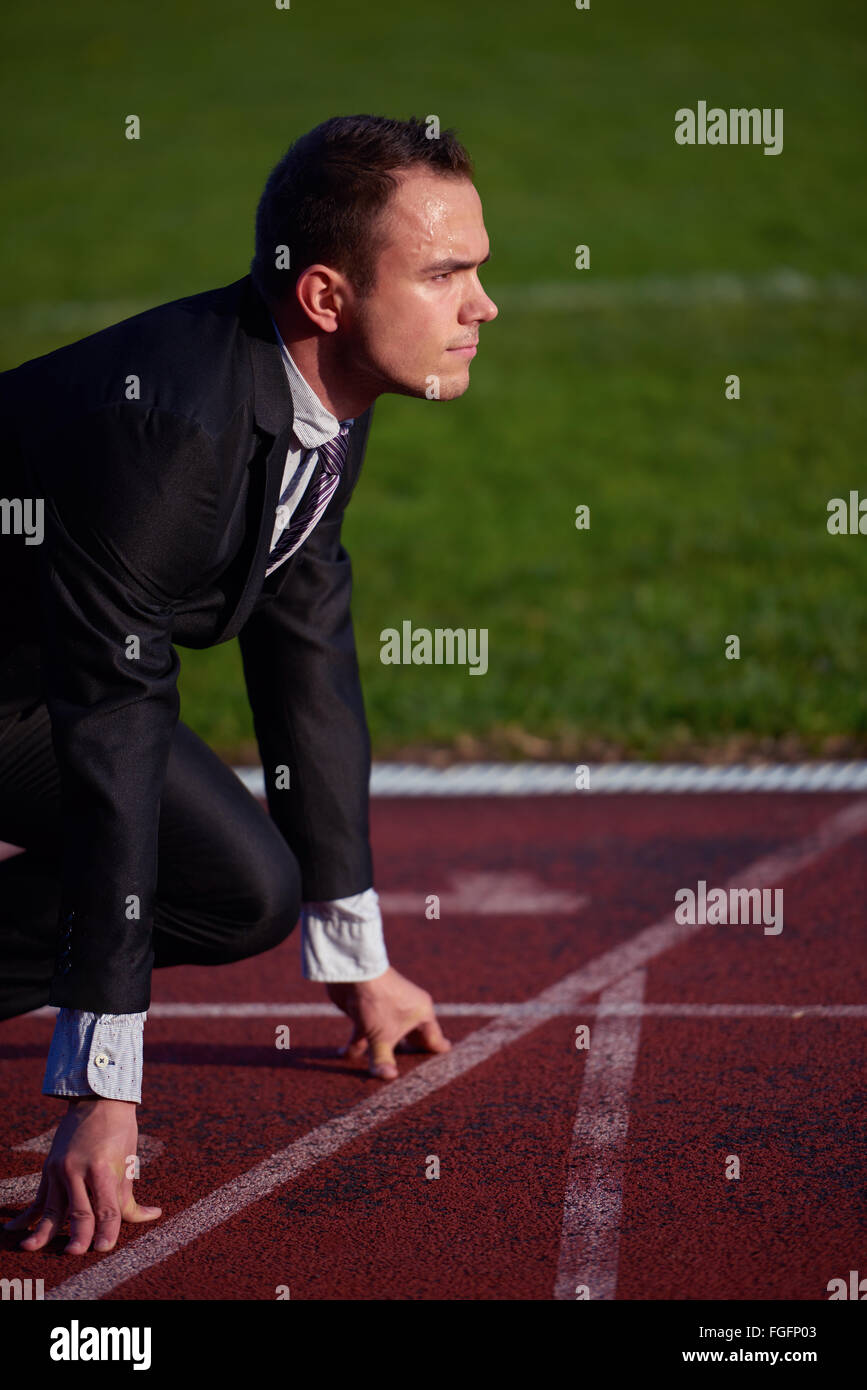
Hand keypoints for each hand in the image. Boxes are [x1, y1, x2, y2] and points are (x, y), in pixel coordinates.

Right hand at [3, 1097, 160, 1253]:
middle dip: (77, 1235)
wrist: (98, 1100)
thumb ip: (129, 1196)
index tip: (104, 1247)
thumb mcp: (129, 1161)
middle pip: (78, 1209)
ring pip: (51, 1207)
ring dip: (43, 1231)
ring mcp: (60, 1169)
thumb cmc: (120, 1131)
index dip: (107, 1229)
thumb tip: (150, 1216)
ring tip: (32, 1248)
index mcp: (103, 1167)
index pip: (106, 1206)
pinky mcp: (49, 1170)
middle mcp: (78, 1169)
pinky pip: (38, 1197)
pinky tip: (14, 1229)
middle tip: (76, 1253)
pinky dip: (25, 1215)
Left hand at [327, 966, 451, 1079]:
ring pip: (385, 1038)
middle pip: (410, 1038)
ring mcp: (386, 1010)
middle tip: (413, 1073)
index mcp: (421, 1012)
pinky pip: (365, 1033)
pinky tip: (344, 1056)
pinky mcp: (367, 1011)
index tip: (446, 1058)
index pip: (433, 1037)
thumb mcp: (381, 1035)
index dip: (437, 1049)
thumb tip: (389, 1077)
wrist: (353, 973)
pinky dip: (356, 1045)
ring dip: (378, 1052)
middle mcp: (407, 1010)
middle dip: (407, 1054)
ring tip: (378, 1071)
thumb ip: (383, 1059)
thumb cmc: (377, 1001)